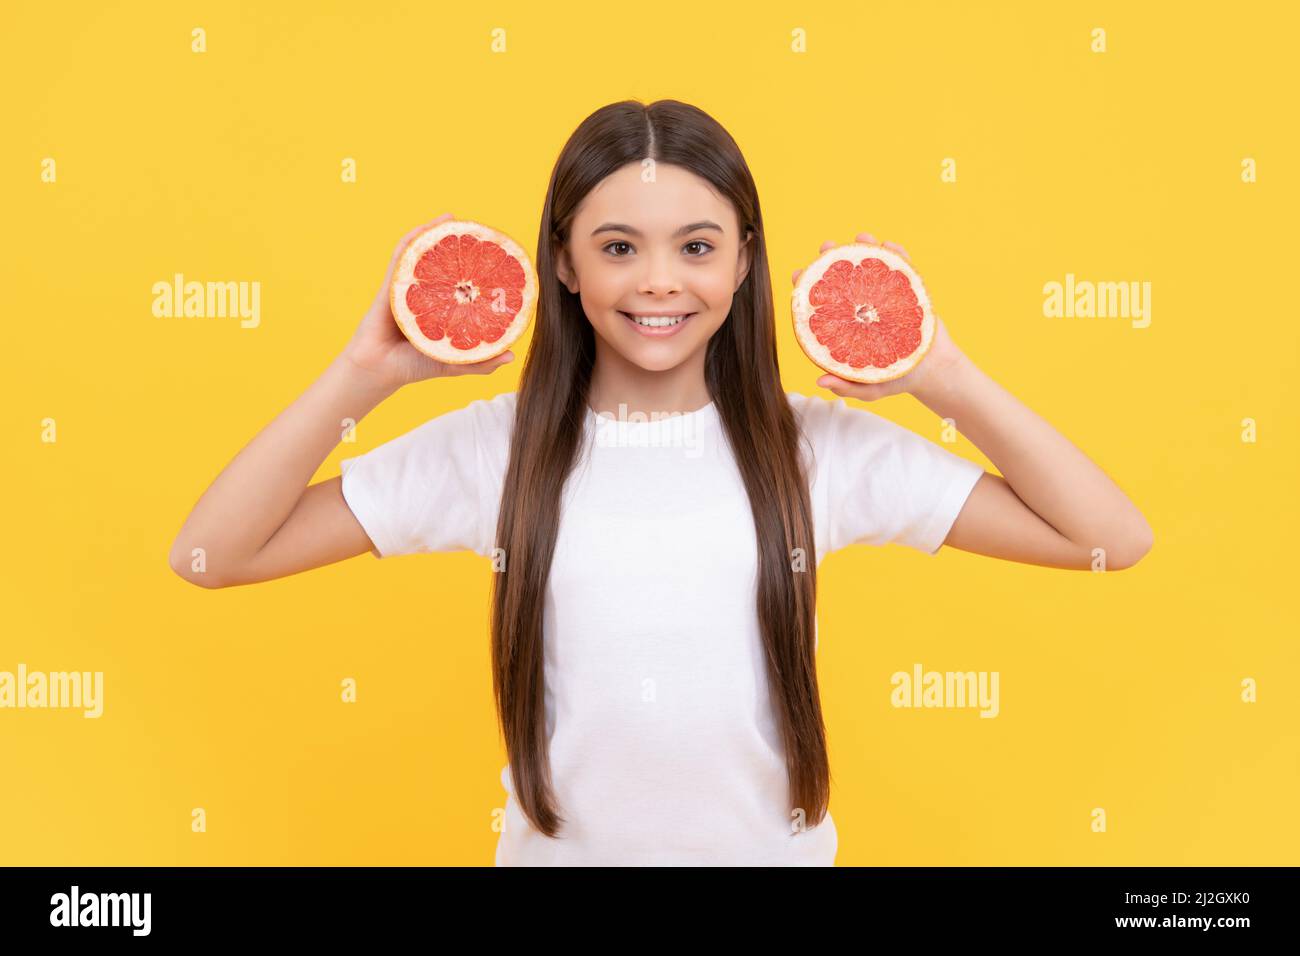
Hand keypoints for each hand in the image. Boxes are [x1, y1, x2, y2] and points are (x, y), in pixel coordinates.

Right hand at [342, 213, 516, 389]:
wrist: (379, 370)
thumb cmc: (413, 367)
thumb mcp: (454, 363)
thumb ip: (481, 361)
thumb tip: (511, 356)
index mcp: (440, 308)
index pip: (461, 283)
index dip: (475, 268)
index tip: (493, 254)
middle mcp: (426, 293)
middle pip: (443, 263)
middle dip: (458, 243)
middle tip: (476, 229)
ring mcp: (408, 286)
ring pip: (422, 253)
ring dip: (434, 232)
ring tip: (451, 219)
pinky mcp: (391, 284)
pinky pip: (401, 256)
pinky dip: (413, 239)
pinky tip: (427, 228)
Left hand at [792, 231, 961, 401]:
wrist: (932, 370)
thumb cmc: (894, 378)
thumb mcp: (868, 388)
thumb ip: (847, 386)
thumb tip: (820, 381)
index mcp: (846, 323)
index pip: (823, 301)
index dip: (808, 286)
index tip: (798, 274)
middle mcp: (862, 304)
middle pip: (843, 275)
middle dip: (833, 257)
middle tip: (827, 247)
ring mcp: (884, 294)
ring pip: (872, 264)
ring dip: (865, 246)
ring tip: (862, 238)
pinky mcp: (908, 289)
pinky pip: (902, 267)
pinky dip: (897, 253)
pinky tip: (890, 246)